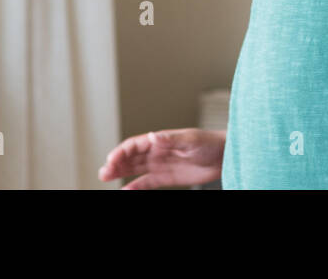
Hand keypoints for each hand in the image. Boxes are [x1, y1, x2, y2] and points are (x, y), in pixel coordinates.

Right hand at [98, 128, 225, 188]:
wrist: (224, 156)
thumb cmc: (209, 142)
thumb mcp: (191, 139)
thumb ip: (171, 139)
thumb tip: (153, 135)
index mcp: (160, 139)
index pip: (134, 144)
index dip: (121, 151)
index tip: (111, 160)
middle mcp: (156, 151)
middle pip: (130, 157)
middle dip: (115, 163)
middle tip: (103, 173)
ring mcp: (160, 165)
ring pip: (134, 169)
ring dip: (120, 173)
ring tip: (105, 178)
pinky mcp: (166, 178)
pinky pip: (146, 183)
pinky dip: (134, 187)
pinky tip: (125, 192)